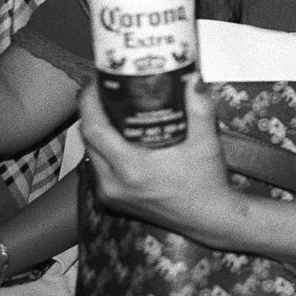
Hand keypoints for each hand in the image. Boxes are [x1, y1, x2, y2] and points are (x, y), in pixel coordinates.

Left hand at [79, 75, 234, 240]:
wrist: (207, 218)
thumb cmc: (207, 180)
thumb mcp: (207, 143)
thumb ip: (200, 108)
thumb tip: (192, 78)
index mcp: (132, 167)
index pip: (94, 128)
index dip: (90, 100)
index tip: (99, 79)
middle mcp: (113, 181)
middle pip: (88, 137)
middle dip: (93, 109)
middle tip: (109, 88)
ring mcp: (109, 193)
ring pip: (91, 151)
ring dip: (98, 128)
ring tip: (114, 107)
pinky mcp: (112, 199)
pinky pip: (98, 166)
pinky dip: (104, 147)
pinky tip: (121, 135)